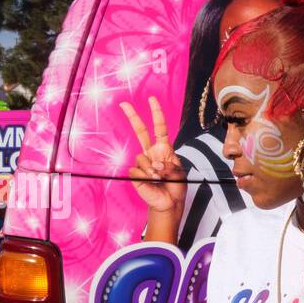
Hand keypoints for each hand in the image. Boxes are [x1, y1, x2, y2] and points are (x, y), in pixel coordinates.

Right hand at [121, 96, 185, 213]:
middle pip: (140, 131)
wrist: (169, 202)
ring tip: (159, 178)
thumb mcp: (179, 174)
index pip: (159, 128)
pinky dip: (147, 176)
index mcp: (164, 149)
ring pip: (143, 158)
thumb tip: (156, 164)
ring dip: (153, 170)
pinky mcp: (135, 173)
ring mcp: (142, 162)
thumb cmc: (176, 186)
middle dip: (132, 117)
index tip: (152, 99)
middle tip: (124, 104)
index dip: (156, 114)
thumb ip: (170, 166)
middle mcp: (151, 152)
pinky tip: (151, 182)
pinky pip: (138, 170)